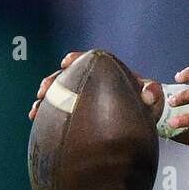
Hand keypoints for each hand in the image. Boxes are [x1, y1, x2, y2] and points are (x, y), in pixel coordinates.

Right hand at [28, 51, 163, 123]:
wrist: (140, 130)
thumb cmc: (146, 111)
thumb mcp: (153, 104)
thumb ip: (154, 95)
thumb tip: (148, 92)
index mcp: (109, 74)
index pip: (91, 61)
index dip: (77, 59)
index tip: (66, 61)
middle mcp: (93, 83)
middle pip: (69, 76)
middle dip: (53, 80)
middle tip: (43, 89)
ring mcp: (82, 98)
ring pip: (59, 93)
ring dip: (46, 98)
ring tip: (35, 108)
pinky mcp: (76, 113)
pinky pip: (57, 109)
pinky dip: (45, 112)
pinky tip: (34, 118)